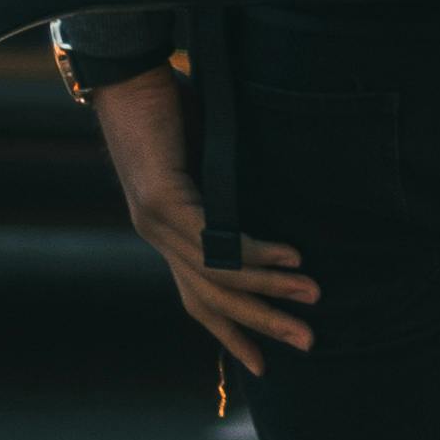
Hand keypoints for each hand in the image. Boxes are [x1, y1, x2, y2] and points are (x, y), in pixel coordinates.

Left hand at [92, 64, 318, 376]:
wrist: (126, 72)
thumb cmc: (167, 103)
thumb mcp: (206, 154)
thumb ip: (227, 186)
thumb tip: (274, 193)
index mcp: (168, 231)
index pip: (199, 298)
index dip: (231, 332)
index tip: (262, 366)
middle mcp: (159, 235)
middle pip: (210, 300)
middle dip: (260, 327)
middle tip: (307, 344)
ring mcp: (157, 222)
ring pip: (216, 276)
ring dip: (268, 291)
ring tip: (312, 296)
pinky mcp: (161, 200)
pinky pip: (213, 240)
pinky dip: (252, 253)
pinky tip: (289, 257)